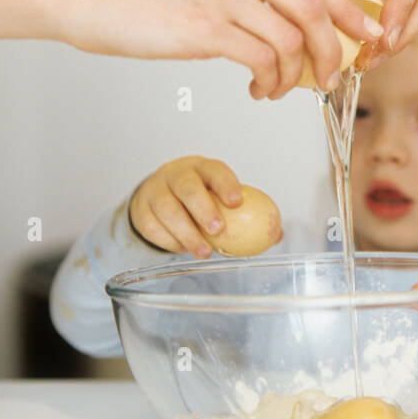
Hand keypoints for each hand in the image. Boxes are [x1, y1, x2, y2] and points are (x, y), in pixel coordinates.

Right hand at [68, 0, 384, 100]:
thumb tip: (295, 23)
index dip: (348, 12)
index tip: (367, 36)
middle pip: (317, 7)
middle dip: (335, 48)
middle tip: (334, 75)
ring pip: (293, 38)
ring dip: (295, 74)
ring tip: (279, 88)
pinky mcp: (206, 25)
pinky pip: (265, 60)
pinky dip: (271, 82)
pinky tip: (257, 89)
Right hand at [129, 155, 278, 258]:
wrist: (159, 193)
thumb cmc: (199, 196)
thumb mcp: (220, 197)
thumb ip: (247, 213)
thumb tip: (276, 234)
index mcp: (202, 168)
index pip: (214, 170)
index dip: (225, 184)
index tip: (237, 202)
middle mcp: (177, 174)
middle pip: (187, 187)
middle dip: (203, 209)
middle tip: (219, 230)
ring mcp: (156, 190)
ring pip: (167, 209)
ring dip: (187, 233)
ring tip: (204, 251)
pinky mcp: (141, 209)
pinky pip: (152, 226)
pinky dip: (168, 241)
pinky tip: (182, 249)